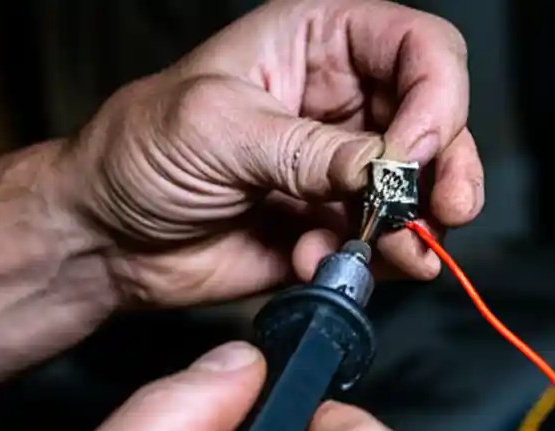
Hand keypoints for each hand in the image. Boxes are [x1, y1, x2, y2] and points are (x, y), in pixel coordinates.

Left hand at [61, 0, 482, 306]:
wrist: (106, 238)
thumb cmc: (139, 154)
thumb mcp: (218, 130)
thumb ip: (307, 149)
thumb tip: (386, 168)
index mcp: (317, 41)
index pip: (419, 47)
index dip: (437, 95)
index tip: (416, 151)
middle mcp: (342, 99)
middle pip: (439, 120)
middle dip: (448, 168)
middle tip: (445, 210)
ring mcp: (343, 167)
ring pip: (424, 189)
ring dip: (414, 226)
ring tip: (384, 251)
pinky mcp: (336, 225)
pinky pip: (389, 244)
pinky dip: (374, 264)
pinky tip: (319, 261)